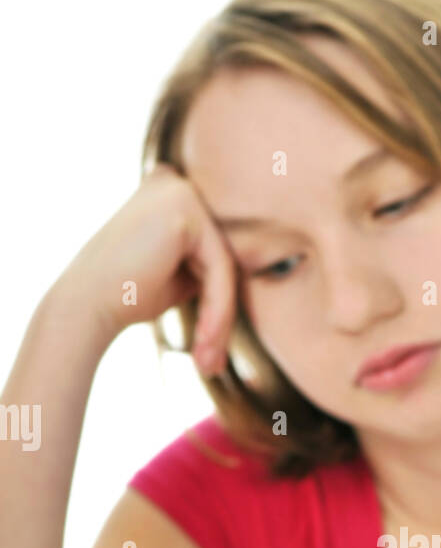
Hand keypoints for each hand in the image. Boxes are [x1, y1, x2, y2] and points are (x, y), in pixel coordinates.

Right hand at [54, 162, 236, 375]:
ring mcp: (180, 191)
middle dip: (222, 314)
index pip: (213, 248)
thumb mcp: (179, 276)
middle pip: (222, 256)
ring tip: (208, 363)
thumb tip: (248, 273)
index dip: (220, 299)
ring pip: (224, 267)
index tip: (212, 349)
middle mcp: (174, 182)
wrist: (85, 306)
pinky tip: (205, 342)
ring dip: (220, 320)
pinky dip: (217, 310)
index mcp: (168, 192)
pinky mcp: (185, 211)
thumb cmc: (125, 296)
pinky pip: (220, 269)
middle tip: (212, 365)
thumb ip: (208, 266)